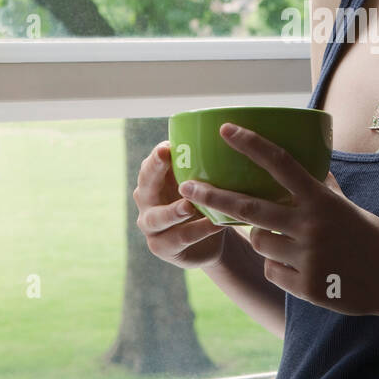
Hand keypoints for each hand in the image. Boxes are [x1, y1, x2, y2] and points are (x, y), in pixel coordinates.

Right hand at [133, 140, 229, 269]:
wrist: (210, 240)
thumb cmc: (206, 201)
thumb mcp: (204, 180)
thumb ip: (206, 162)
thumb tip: (233, 130)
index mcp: (155, 180)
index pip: (149, 165)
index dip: (156, 156)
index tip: (168, 147)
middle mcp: (147, 201)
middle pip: (145, 186)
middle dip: (154, 171)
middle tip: (167, 158)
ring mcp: (151, 226)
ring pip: (157, 217)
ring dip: (173, 210)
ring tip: (189, 205)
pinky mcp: (162, 247)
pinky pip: (178, 238)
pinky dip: (196, 230)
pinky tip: (214, 223)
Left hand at [178, 123, 378, 317]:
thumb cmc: (372, 238)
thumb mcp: (348, 207)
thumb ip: (324, 188)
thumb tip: (311, 162)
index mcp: (321, 200)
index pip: (281, 164)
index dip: (251, 144)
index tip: (225, 130)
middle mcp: (311, 226)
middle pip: (250, 207)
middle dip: (214, 196)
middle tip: (188, 188)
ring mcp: (306, 257)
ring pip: (259, 243)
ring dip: (263, 240)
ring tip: (289, 244)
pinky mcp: (304, 286)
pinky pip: (272, 271)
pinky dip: (279, 269)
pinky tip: (305, 271)